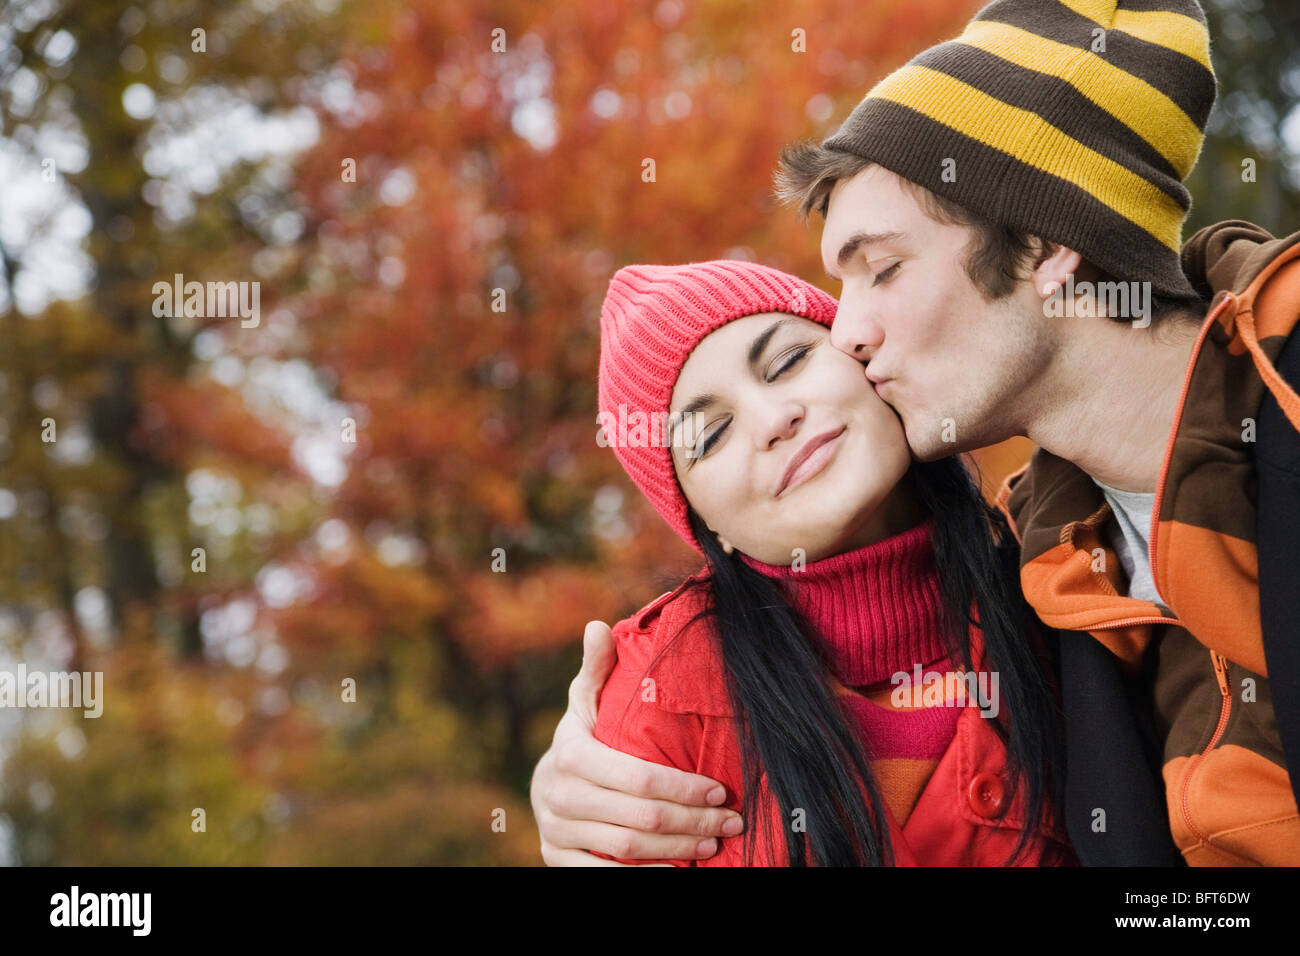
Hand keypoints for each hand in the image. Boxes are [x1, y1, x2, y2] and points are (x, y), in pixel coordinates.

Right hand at [531, 620, 743, 864]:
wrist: (543, 786)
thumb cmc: (581, 738)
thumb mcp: (585, 702)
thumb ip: (596, 668)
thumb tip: (597, 625)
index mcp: (570, 754)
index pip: (638, 778)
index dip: (683, 787)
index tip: (721, 789)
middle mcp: (557, 795)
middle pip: (640, 817)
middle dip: (693, 821)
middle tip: (731, 822)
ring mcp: (555, 831)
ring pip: (628, 848)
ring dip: (678, 850)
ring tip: (714, 844)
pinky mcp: (555, 859)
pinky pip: (603, 876)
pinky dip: (644, 875)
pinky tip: (678, 870)